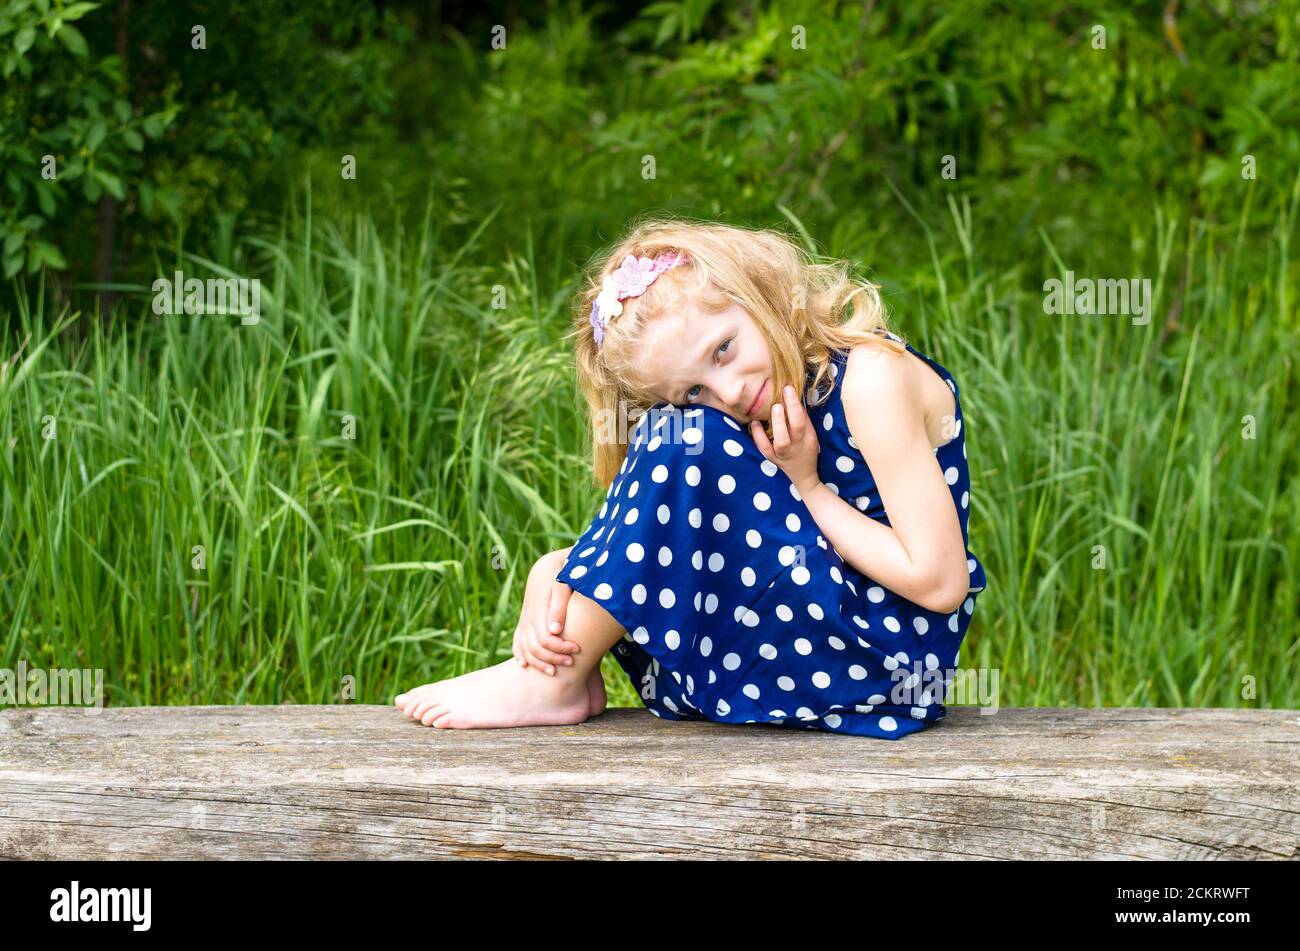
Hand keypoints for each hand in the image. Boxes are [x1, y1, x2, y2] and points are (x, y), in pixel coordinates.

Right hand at [512, 548, 580, 675]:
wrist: (548, 566)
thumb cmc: (561, 574)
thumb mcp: (562, 585)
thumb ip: (559, 607)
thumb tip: (555, 631)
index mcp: (538, 609)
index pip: (546, 639)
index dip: (561, 648)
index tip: (578, 649)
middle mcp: (528, 617)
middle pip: (535, 647)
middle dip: (553, 658)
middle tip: (571, 663)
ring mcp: (524, 620)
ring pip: (525, 648)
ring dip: (538, 662)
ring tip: (555, 671)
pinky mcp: (524, 621)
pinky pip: (517, 641)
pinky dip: (520, 654)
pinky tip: (524, 665)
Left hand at [750, 383, 820, 494]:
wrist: (804, 477)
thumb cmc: (806, 450)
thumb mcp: (810, 435)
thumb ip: (802, 418)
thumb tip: (792, 397)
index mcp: (807, 438)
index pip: (803, 419)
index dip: (796, 404)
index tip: (789, 388)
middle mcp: (796, 445)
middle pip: (796, 429)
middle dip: (790, 412)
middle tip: (782, 397)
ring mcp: (783, 454)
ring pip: (781, 441)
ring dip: (777, 424)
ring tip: (773, 409)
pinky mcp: (772, 459)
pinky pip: (764, 449)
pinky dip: (758, 436)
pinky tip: (754, 424)